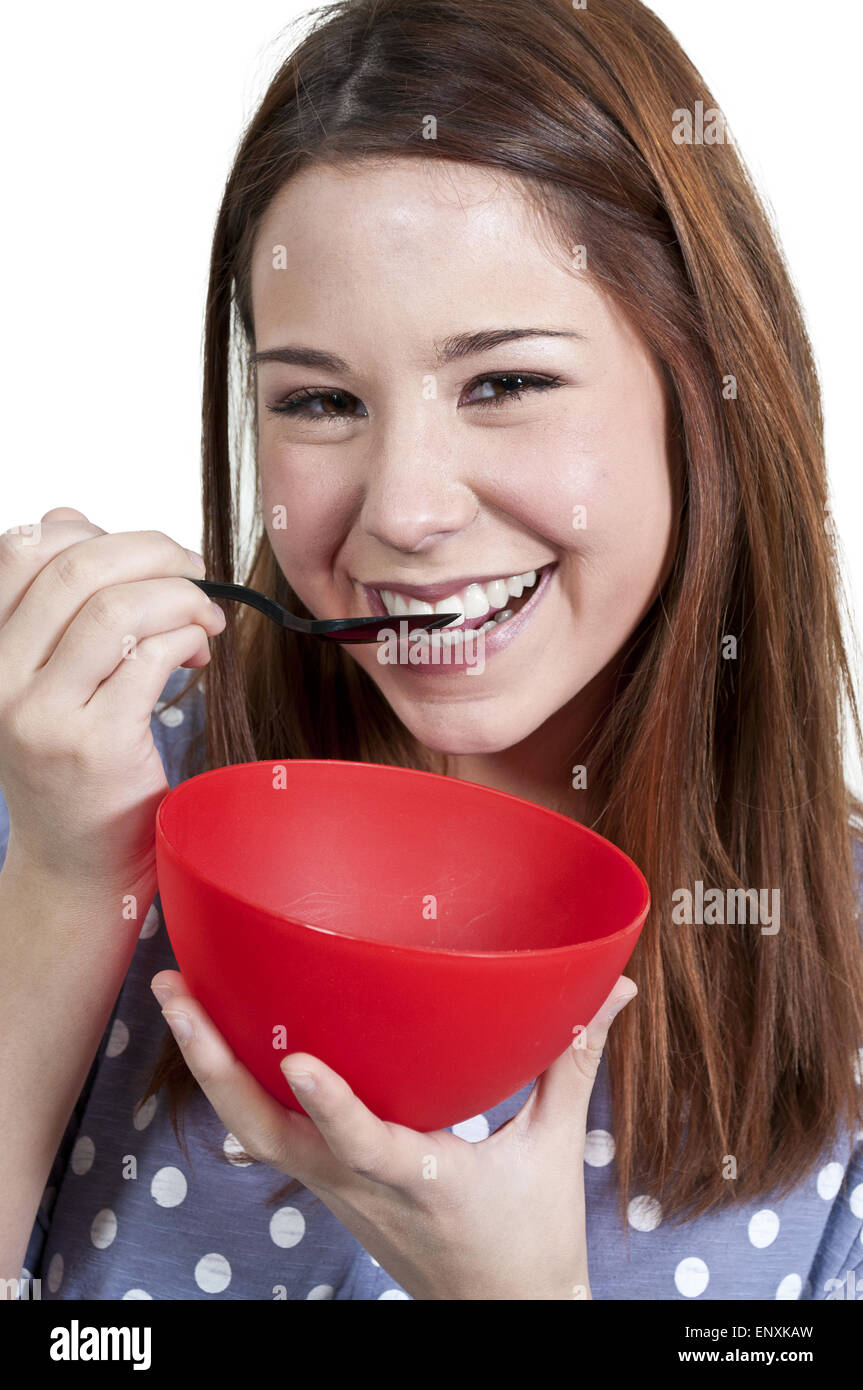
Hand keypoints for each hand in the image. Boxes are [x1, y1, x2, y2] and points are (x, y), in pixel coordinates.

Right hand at [0, 507, 224, 888]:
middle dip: (153, 553)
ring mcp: (44, 715)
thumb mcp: (41, 678)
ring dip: (180, 597)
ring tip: (203, 620)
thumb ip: (53, 603)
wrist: (73, 867)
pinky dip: (188, 637)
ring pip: (119, 608)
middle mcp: (0, 680)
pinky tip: (197, 655)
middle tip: (193, 571)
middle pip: (77, 568)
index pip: (21, 550)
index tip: (139, 556)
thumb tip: (70, 516)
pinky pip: (151, 656)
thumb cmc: (70, 765)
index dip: (92, 533)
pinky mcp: (97, 746)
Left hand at [150, 968, 637, 1299]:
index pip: (364, 1144)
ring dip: (210, 1068)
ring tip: (177, 1000)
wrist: (499, 1317)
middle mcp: (360, 1186)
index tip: (299, 1059)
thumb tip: (612, 988)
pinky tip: (220, 1046)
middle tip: (174, 991)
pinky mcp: (329, 1188)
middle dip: (213, 1061)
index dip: (330, 1105)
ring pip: (251, 1131)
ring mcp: (334, 1190)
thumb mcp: (554, 1149)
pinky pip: (267, 1136)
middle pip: (266, 1129)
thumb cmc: (531, 1237)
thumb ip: (572, 1062)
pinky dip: (236, 1090)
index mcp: (422, 1178)